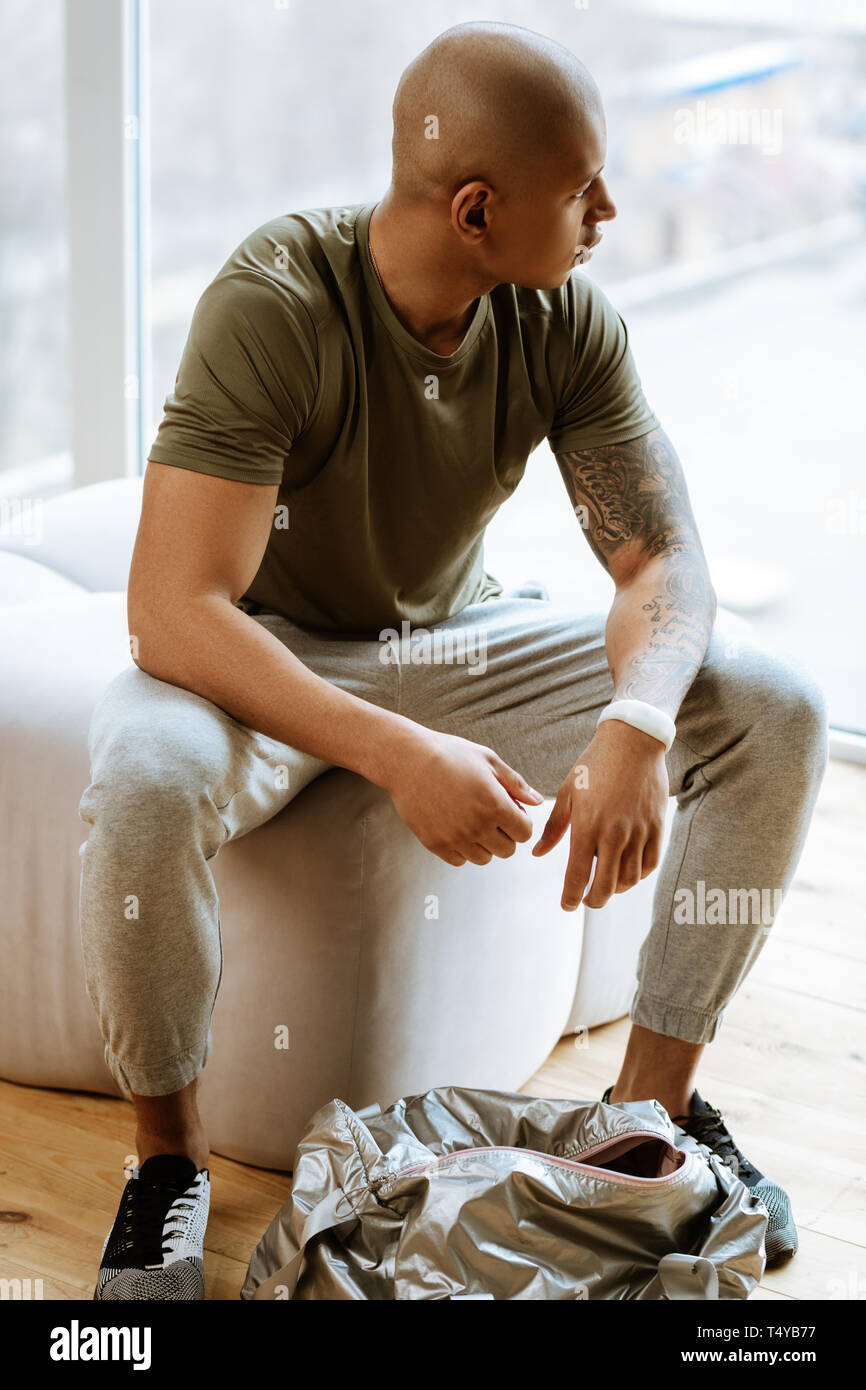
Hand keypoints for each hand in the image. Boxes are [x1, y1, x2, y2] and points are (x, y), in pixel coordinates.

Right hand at [383, 728, 543, 865]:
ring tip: (472, 820)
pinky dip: (462, 849)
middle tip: (491, 815)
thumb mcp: (488, 760)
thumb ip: (516, 783)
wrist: (407, 760)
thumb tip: (538, 802)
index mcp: (495, 804)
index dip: (520, 821)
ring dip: (484, 844)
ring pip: (484, 858)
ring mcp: (454, 837)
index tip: (509, 809)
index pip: (524, 833)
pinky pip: (460, 860)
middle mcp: (477, 826)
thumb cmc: (450, 754)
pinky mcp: (435, 844)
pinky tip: (456, 828)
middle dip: (505, 834)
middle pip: (507, 850)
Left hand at [532, 719, 668, 909]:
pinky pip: (649, 864)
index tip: (567, 905)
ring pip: (629, 879)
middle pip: (605, 886)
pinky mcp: (656, 827)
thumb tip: (538, 854)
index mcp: (587, 825)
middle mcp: (614, 834)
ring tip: (606, 884)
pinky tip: (627, 872)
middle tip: (587, 900)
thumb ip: (555, 827)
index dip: (571, 897)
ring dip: (615, 888)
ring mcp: (638, 832)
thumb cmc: (595, 764)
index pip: (577, 876)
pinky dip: (638, 875)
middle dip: (593, 900)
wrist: (633, 742)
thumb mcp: (568, 792)